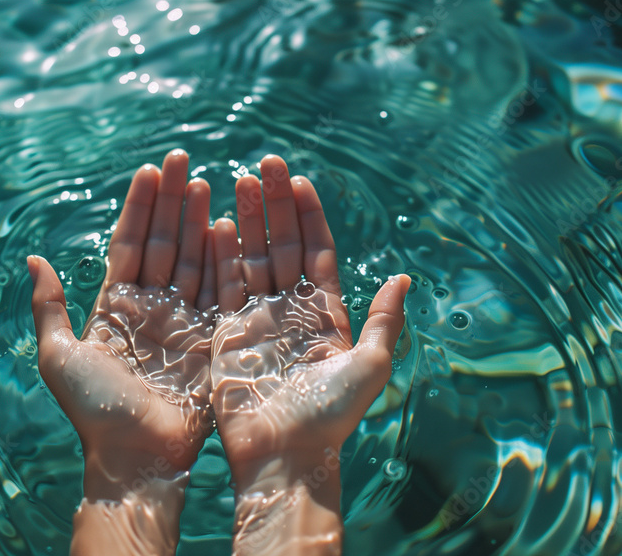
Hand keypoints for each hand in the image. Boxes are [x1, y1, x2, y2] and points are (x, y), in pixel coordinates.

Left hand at [28, 150, 215, 554]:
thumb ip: (48, 306)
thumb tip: (32, 258)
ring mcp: (182, 319)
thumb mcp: (59, 356)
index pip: (128, 244)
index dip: (139, 208)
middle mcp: (150, 306)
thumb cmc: (95, 410)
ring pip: (191, 258)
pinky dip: (220, 257)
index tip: (149, 171)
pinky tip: (224, 225)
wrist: (136, 455)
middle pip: (163, 242)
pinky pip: (216, 289)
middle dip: (171, 202)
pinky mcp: (208, 336)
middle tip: (181, 161)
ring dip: (197, 220)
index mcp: (114, 306)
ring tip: (204, 182)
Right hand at [210, 155, 408, 554]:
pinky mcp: (228, 333)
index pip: (317, 251)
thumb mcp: (368, 366)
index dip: (308, 215)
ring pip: (252, 257)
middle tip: (264, 164)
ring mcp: (259, 319)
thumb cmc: (329, 417)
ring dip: (247, 220)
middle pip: (283, 244)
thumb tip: (403, 276)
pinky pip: (224, 285)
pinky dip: (220, 255)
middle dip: (275, 204)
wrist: (283, 456)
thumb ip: (385, 320)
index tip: (298, 181)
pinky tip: (217, 224)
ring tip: (237, 181)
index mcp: (327, 314)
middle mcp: (292, 310)